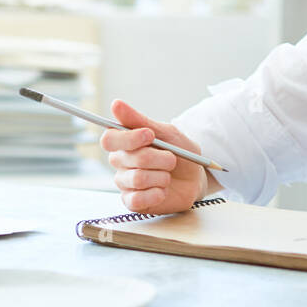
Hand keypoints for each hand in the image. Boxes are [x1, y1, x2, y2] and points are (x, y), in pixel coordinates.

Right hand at [101, 99, 206, 213]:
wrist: (197, 178)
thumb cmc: (180, 153)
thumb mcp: (166, 133)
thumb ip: (140, 121)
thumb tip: (116, 104)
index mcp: (124, 143)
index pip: (109, 139)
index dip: (128, 138)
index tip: (150, 135)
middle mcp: (120, 163)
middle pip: (128, 158)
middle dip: (157, 158)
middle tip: (171, 159)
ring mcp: (125, 184)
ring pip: (136, 178)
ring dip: (161, 176)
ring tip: (168, 176)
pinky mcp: (133, 202)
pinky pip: (137, 199)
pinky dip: (156, 194)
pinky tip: (163, 191)